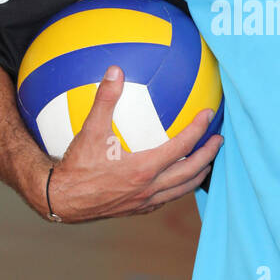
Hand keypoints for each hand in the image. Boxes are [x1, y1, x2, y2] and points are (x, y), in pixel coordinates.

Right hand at [43, 65, 222, 222]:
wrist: (60, 199)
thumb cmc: (75, 165)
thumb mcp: (89, 129)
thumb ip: (105, 99)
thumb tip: (116, 70)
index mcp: (144, 168)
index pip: (182, 146)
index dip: (198, 129)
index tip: (208, 115)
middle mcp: (150, 187)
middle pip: (191, 171)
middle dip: (209, 155)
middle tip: (219, 140)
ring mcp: (145, 201)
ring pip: (182, 189)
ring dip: (198, 174)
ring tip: (208, 162)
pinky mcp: (138, 210)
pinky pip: (167, 199)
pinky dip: (178, 188)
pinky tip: (176, 179)